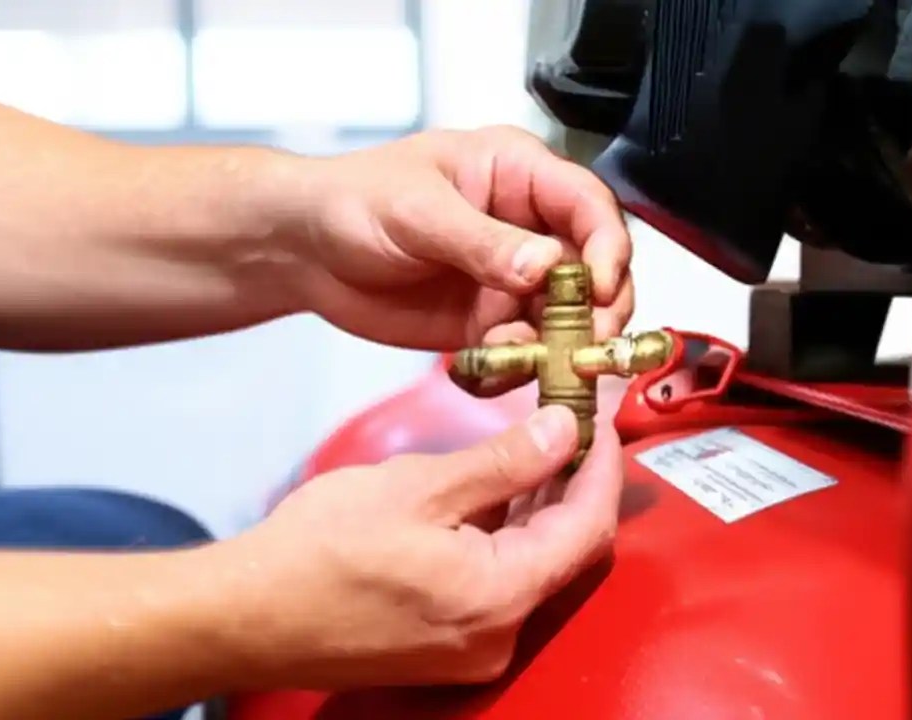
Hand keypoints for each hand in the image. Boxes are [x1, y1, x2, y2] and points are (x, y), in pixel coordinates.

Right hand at [212, 405, 621, 687]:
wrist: (246, 615)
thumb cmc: (319, 551)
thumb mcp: (419, 487)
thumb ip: (503, 463)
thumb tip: (563, 432)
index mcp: (500, 595)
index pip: (587, 526)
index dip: (602, 467)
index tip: (600, 420)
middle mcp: (499, 635)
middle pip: (567, 551)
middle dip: (574, 486)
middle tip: (571, 426)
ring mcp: (473, 649)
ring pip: (533, 568)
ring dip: (540, 510)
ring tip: (538, 448)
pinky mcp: (447, 648)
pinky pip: (500, 587)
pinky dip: (507, 539)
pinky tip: (495, 496)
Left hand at [279, 125, 633, 350]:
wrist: (304, 252)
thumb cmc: (352, 202)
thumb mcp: (417, 211)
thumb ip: (482, 241)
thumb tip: (544, 266)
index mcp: (518, 174)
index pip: (589, 205)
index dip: (608, 246)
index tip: (602, 287)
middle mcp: (527, 226)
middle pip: (595, 267)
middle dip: (600, 308)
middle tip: (590, 344)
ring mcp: (513, 278)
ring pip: (569, 316)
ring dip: (563, 345)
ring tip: (539, 363)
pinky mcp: (491, 322)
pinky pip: (528, 350)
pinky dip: (522, 366)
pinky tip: (493, 368)